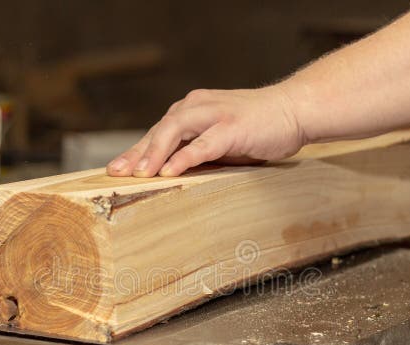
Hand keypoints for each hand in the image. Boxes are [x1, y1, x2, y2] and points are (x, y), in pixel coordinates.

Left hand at [107, 85, 307, 177]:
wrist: (294, 110)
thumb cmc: (257, 127)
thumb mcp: (219, 139)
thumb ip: (196, 149)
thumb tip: (171, 173)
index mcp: (192, 109)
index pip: (157, 131)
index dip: (135, 151)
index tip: (116, 170)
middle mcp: (198, 107)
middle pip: (159, 130)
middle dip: (136, 153)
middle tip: (116, 173)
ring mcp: (215, 115)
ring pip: (175, 131)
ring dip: (154, 153)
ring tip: (139, 174)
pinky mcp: (232, 127)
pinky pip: (202, 144)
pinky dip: (184, 157)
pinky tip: (169, 171)